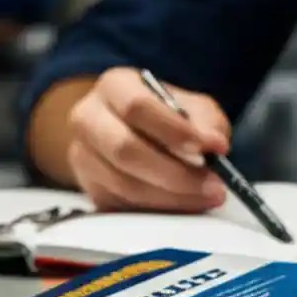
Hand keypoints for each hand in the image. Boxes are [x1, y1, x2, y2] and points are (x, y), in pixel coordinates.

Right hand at [66, 67, 230, 212]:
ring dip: (172, 198)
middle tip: (214, 185)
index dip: (174, 130)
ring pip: (124, 185)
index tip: (211, 148)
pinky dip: (158, 210)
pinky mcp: (89, 190)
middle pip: (125, 150)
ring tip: (207, 197)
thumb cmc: (166, 117)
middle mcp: (88, 118)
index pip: (137, 106)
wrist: (132, 133)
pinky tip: (184, 205)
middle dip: (176, 173)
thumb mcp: (192, 106)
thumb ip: (206, 122)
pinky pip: (123, 207)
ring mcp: (82, 157)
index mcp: (114, 86)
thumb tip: (214, 144)